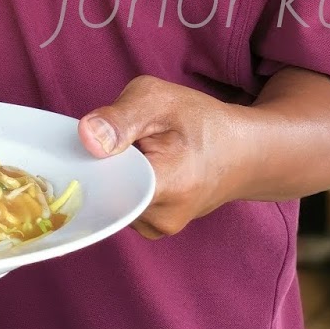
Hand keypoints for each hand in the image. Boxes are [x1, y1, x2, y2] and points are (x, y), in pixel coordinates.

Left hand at [79, 76, 242, 237]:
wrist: (244, 153)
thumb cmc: (204, 122)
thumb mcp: (160, 100)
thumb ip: (120, 117)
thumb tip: (86, 138)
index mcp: (166, 187)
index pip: (105, 183)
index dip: (94, 158)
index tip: (104, 137)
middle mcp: (161, 219)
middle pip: (105, 190)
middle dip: (106, 162)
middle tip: (131, 138)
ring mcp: (158, 228)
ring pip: (111, 197)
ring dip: (116, 172)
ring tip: (143, 151)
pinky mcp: (154, 227)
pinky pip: (122, 203)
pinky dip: (123, 182)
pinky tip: (142, 166)